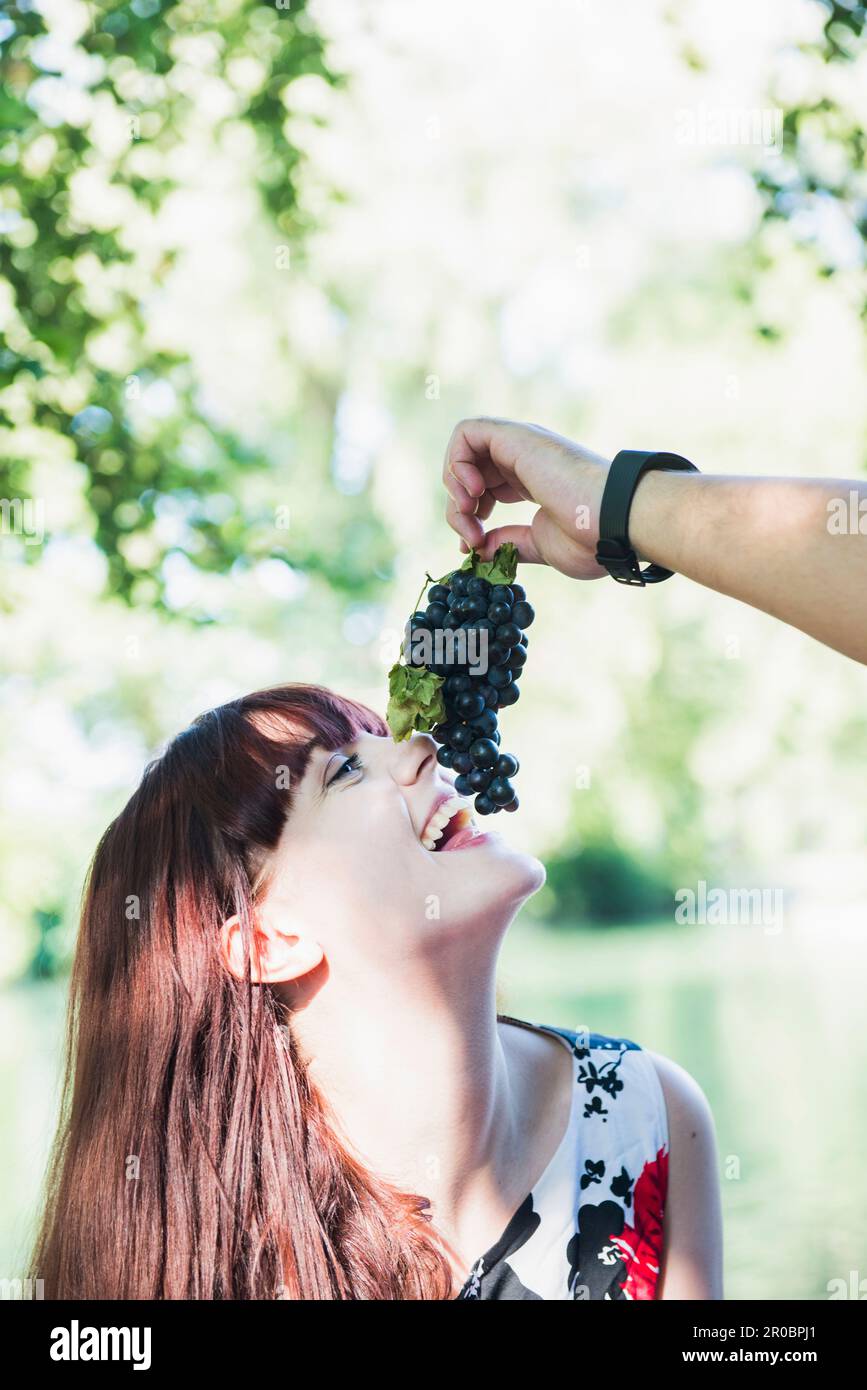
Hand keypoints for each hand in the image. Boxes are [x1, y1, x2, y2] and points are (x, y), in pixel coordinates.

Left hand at [442, 417, 611, 579]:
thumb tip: (478, 550)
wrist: (614, 522)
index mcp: (532, 482)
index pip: (485, 489)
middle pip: (469, 472)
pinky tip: (474, 492)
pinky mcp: (516, 437)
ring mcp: (521, 445)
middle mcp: (525, 459)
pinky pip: (467, 432)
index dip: (470, 517)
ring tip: (471, 514)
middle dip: (459, 509)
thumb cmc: (590, 539)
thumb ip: (507, 543)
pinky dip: (457, 462)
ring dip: (454, 488)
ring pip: (463, 451)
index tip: (475, 547)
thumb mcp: (538, 546)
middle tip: (471, 539)